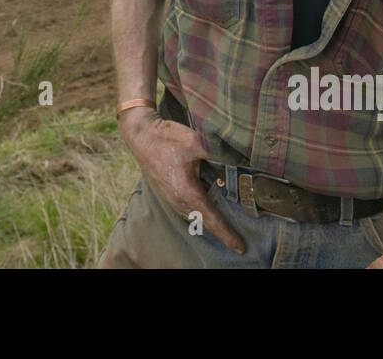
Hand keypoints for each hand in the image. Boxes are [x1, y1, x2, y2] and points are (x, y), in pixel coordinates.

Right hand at [119, 107, 246, 254]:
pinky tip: (210, 205)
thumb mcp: (195, 142)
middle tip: (241, 240)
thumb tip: (241, 158)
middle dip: (223, 232)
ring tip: (230, 225)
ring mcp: (173, 198)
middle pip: (206, 222)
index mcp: (188, 193)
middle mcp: (179, 201)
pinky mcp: (169, 193)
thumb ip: (219, 153)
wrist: (141, 135)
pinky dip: (202, 212)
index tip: (241, 247)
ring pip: (197, 216)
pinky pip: (189, 209)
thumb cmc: (166, 139)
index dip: (228, 235)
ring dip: (212, 221)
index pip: (212, 220)